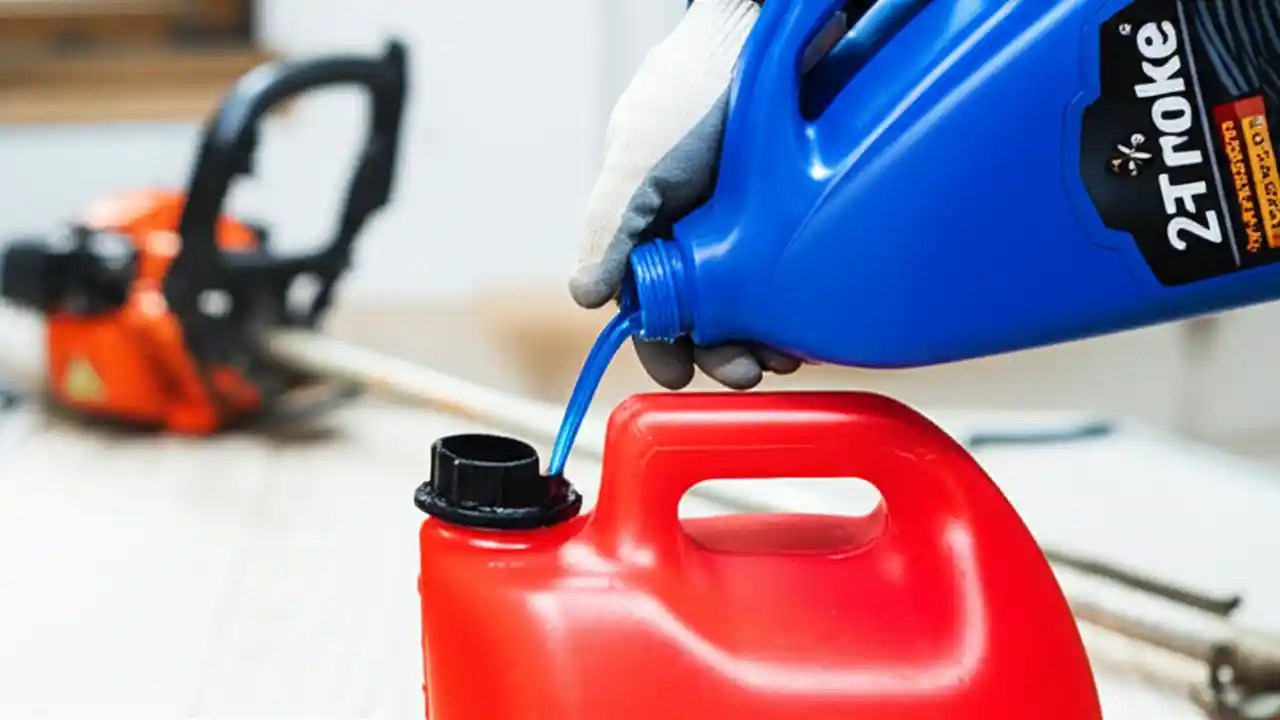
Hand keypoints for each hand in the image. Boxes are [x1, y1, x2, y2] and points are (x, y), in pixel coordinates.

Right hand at [570, 0, 803, 389]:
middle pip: (704, 311)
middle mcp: (700, 226)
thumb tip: (585, 297)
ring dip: (763, 334)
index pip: (647, 300)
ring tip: (784, 352)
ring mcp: (751, 220)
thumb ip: (610, 227)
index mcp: (652, 221)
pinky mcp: (796, 209)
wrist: (765, 27)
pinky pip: (795, 271)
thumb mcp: (639, 160)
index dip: (660, 342)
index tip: (679, 376)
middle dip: (720, 348)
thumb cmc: (694, 85)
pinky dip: (799, 301)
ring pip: (752, 298)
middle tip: (747, 371)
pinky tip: (811, 319)